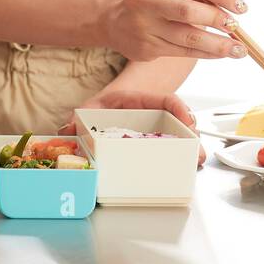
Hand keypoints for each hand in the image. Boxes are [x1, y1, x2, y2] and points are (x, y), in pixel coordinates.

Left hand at [59, 89, 207, 167]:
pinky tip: (188, 164)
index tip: (187, 120)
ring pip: (181, 133)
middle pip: (180, 119)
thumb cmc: (101, 107)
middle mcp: (153, 113)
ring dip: (191, 146)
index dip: (179, 108)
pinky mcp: (157, 141)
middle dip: (191, 133)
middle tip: (196, 149)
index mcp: (139, 100)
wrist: (104, 110)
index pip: (165, 99)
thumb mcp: (90, 108)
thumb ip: (79, 117)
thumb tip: (67, 128)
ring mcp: (158, 127)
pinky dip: (182, 154)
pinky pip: (174, 145)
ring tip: (196, 160)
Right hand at [100, 0, 245, 61]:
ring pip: (188, 38)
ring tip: (239, 50)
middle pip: (189, 11)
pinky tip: (220, 54)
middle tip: (237, 27)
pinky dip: (206, 54)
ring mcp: (145, 26)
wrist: (112, 19)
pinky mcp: (146, 48)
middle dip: (218, 20)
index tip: (241, 6)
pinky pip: (182, 53)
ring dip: (218, 45)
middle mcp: (148, 0)